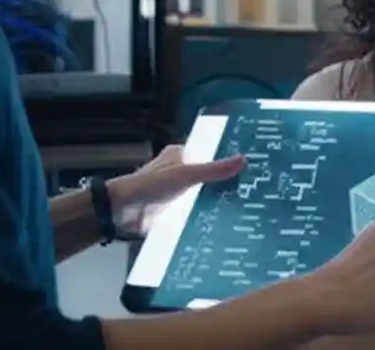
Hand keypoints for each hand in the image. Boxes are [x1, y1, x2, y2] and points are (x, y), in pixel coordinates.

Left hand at [107, 144, 246, 236]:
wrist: (120, 214)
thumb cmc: (147, 186)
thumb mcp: (184, 175)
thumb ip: (212, 169)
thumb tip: (242, 159)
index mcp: (180, 155)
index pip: (210, 152)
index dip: (228, 157)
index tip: (251, 163)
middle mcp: (180, 172)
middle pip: (210, 176)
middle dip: (227, 182)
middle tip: (254, 188)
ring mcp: (178, 193)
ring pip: (205, 195)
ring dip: (218, 201)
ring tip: (247, 206)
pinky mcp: (176, 212)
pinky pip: (197, 212)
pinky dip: (208, 216)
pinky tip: (226, 222)